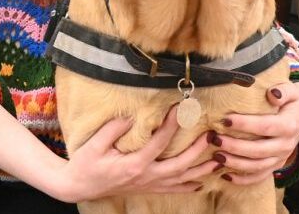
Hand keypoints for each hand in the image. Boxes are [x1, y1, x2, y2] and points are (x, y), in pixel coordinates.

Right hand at [54, 106, 217, 202]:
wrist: (80, 186)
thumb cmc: (86, 164)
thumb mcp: (95, 144)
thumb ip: (113, 129)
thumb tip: (132, 116)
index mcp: (134, 164)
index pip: (159, 143)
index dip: (172, 125)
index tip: (181, 108)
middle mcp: (146, 176)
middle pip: (179, 165)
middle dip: (197, 151)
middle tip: (211, 136)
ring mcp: (148, 185)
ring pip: (181, 180)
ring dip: (200, 170)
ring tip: (218, 160)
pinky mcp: (148, 188)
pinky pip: (173, 190)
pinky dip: (189, 186)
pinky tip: (201, 182)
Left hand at [213, 81, 298, 184]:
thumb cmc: (293, 100)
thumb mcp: (293, 90)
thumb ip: (283, 90)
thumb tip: (273, 94)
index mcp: (289, 125)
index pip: (265, 127)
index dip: (245, 125)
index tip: (225, 120)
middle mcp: (286, 145)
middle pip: (258, 150)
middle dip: (235, 147)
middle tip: (214, 139)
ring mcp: (281, 157)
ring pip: (257, 166)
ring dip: (235, 163)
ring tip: (216, 156)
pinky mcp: (276, 165)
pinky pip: (260, 176)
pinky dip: (243, 179)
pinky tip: (226, 175)